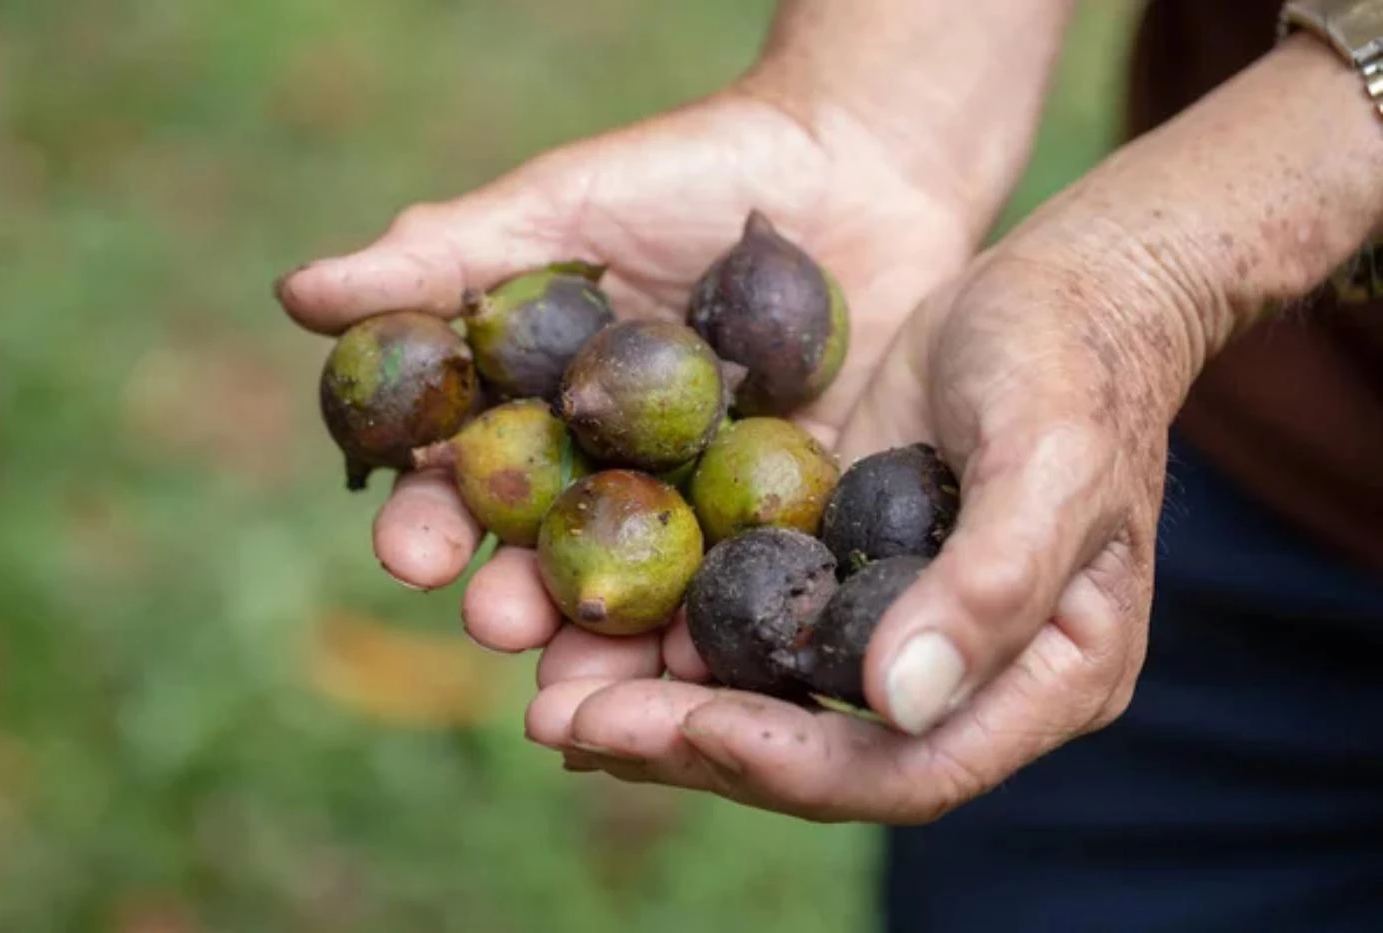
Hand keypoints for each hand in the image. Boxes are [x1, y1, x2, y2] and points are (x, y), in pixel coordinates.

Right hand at [277, 87, 983, 638]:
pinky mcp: (791, 513)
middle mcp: (606, 473)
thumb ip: (445, 257)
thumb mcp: (560, 206)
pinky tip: (709, 667)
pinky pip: (753, 580)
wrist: (851, 158)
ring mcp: (699, 502)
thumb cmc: (688, 172)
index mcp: (535, 411)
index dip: (428, 518)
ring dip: (608, 640)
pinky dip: (727, 627)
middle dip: (513, 597)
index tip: (409, 550)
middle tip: (499, 623)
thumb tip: (297, 294)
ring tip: (588, 679)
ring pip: (645, 591)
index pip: (461, 480)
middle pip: (545, 556)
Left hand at [522, 32, 1382, 822]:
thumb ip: (993, 583)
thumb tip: (898, 702)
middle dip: (693, 746)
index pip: (911, 768)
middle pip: (822, 758)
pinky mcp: (840, 575)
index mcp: (1045, 678)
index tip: (687, 727)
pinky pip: (752, 630)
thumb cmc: (1071, 359)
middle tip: (565, 724)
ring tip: (551, 702)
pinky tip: (592, 632)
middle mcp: (964, 679)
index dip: (795, 765)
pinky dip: (674, 641)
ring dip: (662, 710)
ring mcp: (896, 633)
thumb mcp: (1048, 456)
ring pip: (773, 706)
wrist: (1049, 288)